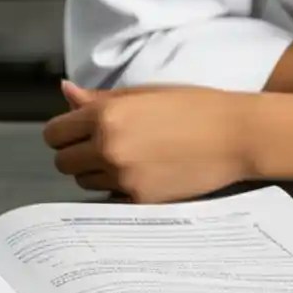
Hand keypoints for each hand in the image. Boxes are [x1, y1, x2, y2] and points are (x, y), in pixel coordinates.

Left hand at [44, 81, 254, 202]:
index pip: (54, 133)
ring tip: (129, 161)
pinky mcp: (142, 199)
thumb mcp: (146, 93)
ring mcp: (125, 177)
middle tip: (104, 148)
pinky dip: (121, 189)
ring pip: (85, 183)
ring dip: (98, 173)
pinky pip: (112, 198)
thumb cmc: (197, 107)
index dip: (66, 133)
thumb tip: (66, 93)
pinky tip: (145, 175)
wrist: (238, 135)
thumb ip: (101, 99)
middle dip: (78, 155)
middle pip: (64, 162)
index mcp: (105, 115)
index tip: (80, 133)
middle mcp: (108, 147)